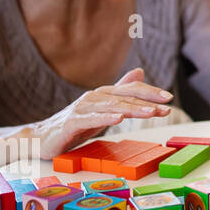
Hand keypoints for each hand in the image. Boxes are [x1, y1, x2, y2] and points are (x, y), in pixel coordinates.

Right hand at [31, 68, 172, 158]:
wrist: (40, 138)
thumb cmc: (75, 124)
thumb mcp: (104, 109)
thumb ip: (121, 92)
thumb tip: (139, 71)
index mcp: (103, 95)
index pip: (131, 90)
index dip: (150, 92)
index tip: (168, 99)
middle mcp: (94, 98)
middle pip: (125, 97)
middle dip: (148, 101)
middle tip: (166, 105)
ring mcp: (81, 109)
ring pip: (112, 107)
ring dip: (133, 109)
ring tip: (150, 112)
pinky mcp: (70, 123)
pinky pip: (90, 119)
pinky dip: (105, 118)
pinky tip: (119, 119)